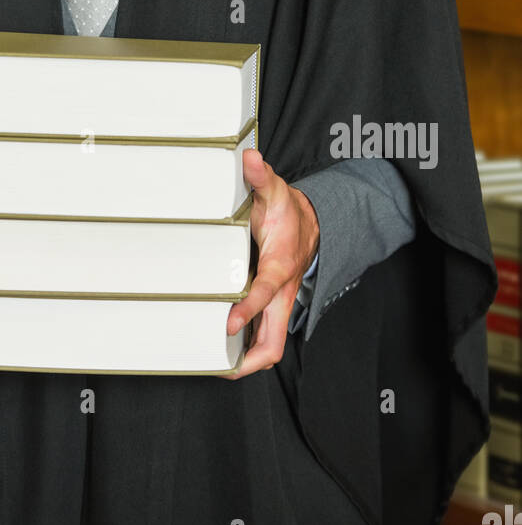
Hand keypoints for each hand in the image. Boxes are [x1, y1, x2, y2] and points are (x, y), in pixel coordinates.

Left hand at [218, 149, 318, 380]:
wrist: (313, 224)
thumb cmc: (289, 212)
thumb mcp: (275, 191)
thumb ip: (261, 177)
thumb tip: (250, 159)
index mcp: (279, 267)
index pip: (264, 293)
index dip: (247, 310)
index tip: (227, 322)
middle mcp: (281, 293)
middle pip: (272, 342)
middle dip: (248, 361)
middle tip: (216, 365)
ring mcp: (278, 304)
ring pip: (268, 345)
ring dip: (244, 359)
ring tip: (210, 363)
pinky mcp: (272, 306)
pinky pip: (262, 336)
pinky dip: (245, 346)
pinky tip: (220, 347)